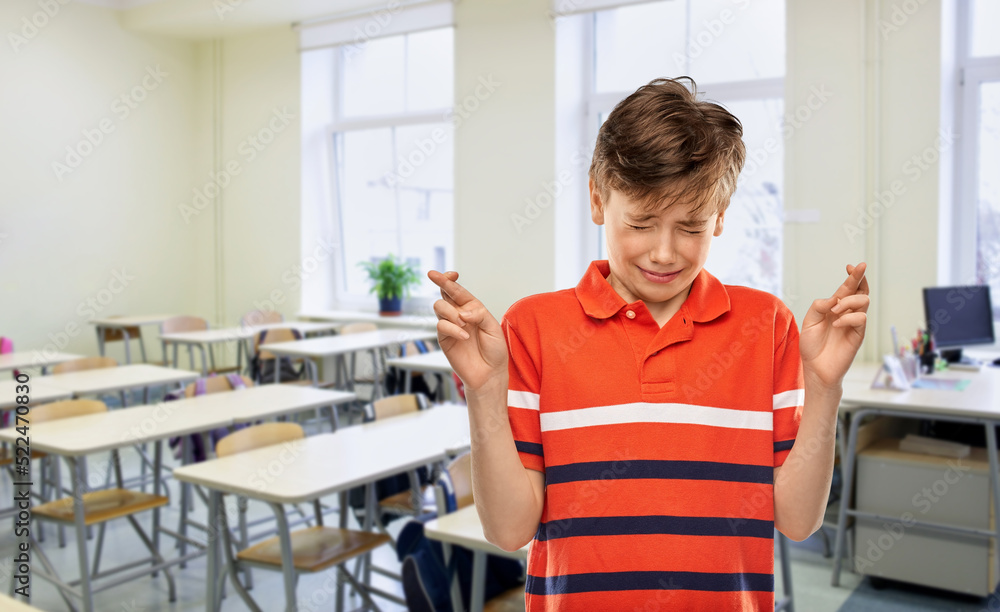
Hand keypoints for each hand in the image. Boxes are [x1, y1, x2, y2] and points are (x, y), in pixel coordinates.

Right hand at [428, 270, 507, 392]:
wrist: (490, 373)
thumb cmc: (494, 351)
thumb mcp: (493, 328)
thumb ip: (479, 315)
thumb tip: (462, 312)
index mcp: (472, 309)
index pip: (458, 291)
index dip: (451, 280)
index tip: (449, 274)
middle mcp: (459, 315)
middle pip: (445, 294)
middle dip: (441, 283)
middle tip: (437, 277)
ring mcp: (450, 326)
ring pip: (439, 307)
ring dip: (451, 312)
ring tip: (463, 324)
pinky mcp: (444, 339)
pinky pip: (441, 326)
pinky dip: (452, 328)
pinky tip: (464, 336)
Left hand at [800, 262, 869, 389]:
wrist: (815, 368)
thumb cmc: (811, 345)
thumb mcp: (809, 322)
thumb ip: (819, 306)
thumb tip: (835, 298)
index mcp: (835, 308)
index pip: (848, 288)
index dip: (852, 276)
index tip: (850, 266)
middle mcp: (846, 313)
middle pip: (861, 291)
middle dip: (859, 277)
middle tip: (855, 269)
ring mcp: (854, 324)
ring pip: (864, 301)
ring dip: (849, 300)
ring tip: (835, 311)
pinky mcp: (858, 335)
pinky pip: (861, 318)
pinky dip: (848, 317)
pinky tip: (837, 324)